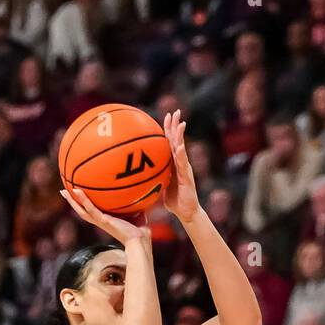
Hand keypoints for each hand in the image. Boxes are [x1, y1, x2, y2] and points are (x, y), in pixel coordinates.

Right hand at [59, 185, 151, 245]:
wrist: (140, 242)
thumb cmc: (141, 232)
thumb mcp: (137, 213)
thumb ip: (135, 204)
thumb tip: (141, 192)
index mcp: (106, 221)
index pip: (92, 212)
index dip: (84, 204)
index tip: (78, 196)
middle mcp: (101, 222)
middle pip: (82, 211)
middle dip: (73, 202)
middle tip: (64, 192)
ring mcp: (101, 222)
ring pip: (82, 210)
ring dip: (72, 201)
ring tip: (64, 191)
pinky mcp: (103, 220)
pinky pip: (91, 208)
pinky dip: (83, 199)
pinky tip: (77, 190)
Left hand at [162, 109, 199, 223]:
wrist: (186, 212)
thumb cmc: (174, 201)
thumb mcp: (159, 186)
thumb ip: (153, 177)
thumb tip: (137, 175)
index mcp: (173, 163)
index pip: (170, 143)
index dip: (168, 129)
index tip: (166, 116)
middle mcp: (180, 163)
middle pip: (177, 140)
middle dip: (176, 125)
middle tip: (175, 111)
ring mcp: (185, 169)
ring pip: (182, 149)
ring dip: (181, 136)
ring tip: (180, 123)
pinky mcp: (187, 178)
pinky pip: (183, 165)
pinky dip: (181, 155)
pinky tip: (179, 147)